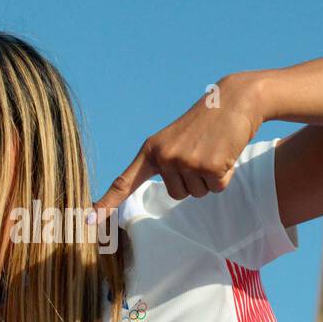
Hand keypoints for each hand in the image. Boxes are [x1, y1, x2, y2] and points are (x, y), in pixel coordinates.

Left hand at [91, 73, 262, 219]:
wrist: (233, 101)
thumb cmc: (204, 124)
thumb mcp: (175, 139)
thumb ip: (166, 162)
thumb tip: (173, 189)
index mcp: (150, 150)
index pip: (124, 182)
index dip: (107, 203)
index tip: (89, 220)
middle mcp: (164, 157)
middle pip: (176, 194)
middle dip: (192, 180)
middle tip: (201, 152)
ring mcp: (186, 162)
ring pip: (196, 194)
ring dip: (208, 177)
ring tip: (212, 150)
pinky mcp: (209, 167)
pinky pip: (216, 189)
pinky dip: (224, 175)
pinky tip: (224, 153)